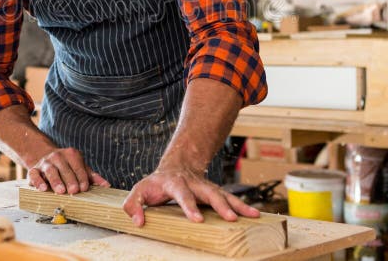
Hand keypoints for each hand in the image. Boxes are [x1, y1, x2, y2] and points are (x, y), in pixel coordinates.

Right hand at [28, 147, 109, 193]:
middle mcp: (57, 156)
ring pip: (50, 171)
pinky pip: (34, 174)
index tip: (84, 187)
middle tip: (74, 191)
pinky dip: (38, 181)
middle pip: (64, 169)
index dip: (81, 177)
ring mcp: (45, 163)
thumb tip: (107, 185)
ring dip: (56, 181)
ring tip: (61, 191)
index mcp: (71, 154)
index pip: (78, 166)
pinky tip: (42, 188)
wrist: (45, 157)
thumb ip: (92, 176)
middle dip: (70, 180)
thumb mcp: (80, 168)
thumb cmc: (67, 166)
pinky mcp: (33, 170)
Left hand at [122, 166, 259, 225]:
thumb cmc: (156, 183)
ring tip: (252, 215)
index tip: (197, 220)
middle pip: (209, 192)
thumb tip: (138, 222)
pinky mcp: (216, 192)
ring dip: (238, 205)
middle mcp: (194, 183)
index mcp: (174, 182)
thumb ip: (133, 205)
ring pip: (224, 194)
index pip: (182, 193)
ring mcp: (207, 187)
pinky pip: (231, 200)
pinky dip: (243, 207)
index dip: (189, 206)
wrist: (176, 165)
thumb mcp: (139, 190)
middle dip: (220, 205)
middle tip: (230, 219)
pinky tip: (254, 215)